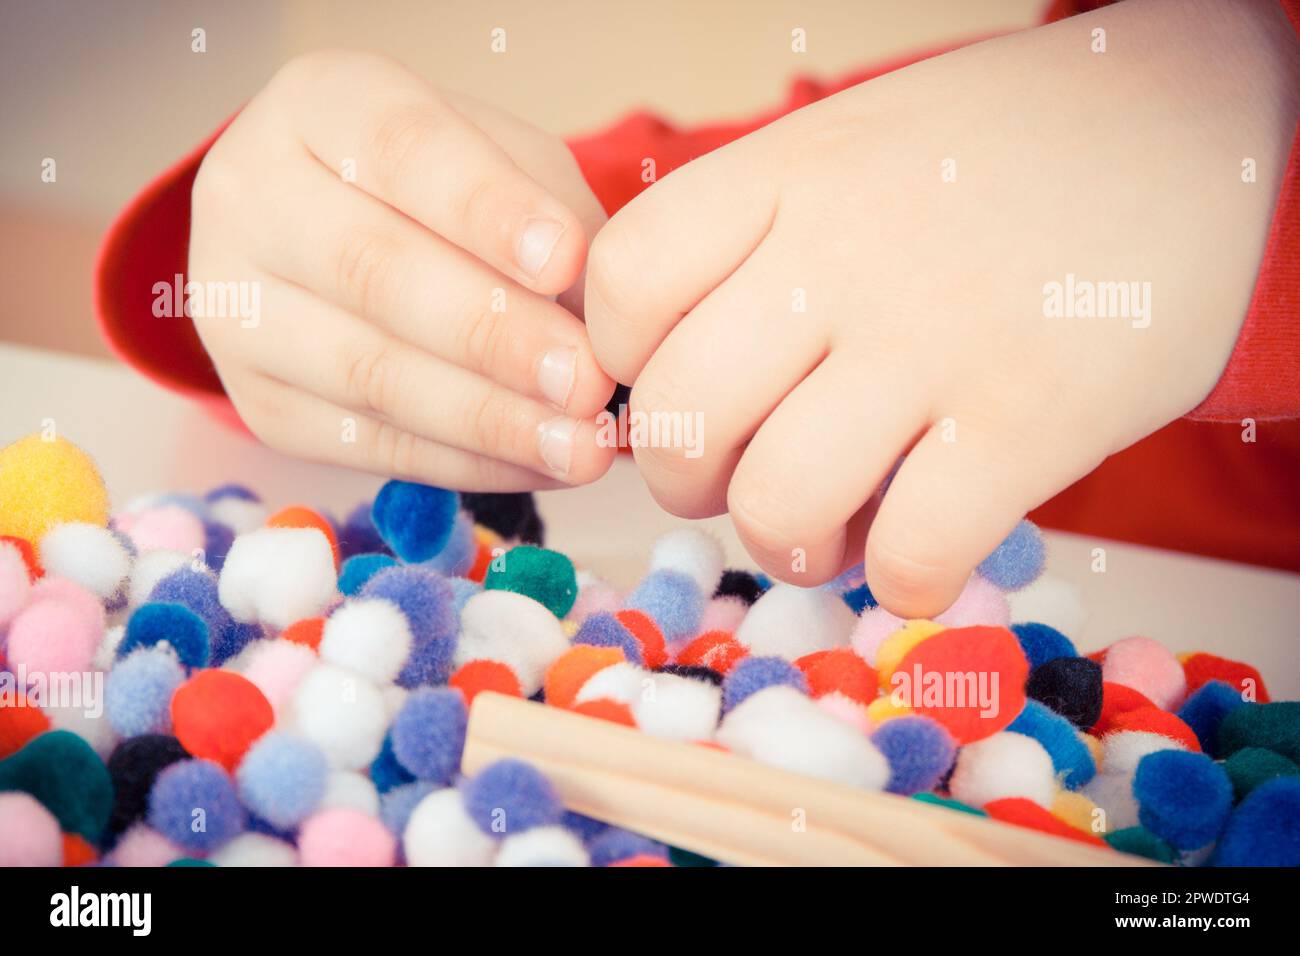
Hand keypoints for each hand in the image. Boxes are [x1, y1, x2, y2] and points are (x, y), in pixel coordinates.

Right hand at [190, 50, 615, 489]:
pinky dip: (465, 463)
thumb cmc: (442, 187)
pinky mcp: (258, 400)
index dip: (486, 210)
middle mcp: (251, 196)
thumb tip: (606, 331)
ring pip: (368, 371)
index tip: (565, 259)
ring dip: (488, 419)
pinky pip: (366, 443)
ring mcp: (237, 307)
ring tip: (580, 447)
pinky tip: (539, 464)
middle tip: (586, 381)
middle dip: (494, 336)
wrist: (333, 231)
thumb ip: (554, 224)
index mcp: (319, 104)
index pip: (402, 149)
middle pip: (374, 271)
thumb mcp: (505, 164)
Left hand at [585, 0, 1298, 614]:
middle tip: (743, 476)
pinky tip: (923, 546)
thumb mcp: (851, 150)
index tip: (675, 385)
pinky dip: (901, 581)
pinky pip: (910, 555)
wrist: (1193, 126)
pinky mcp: (1033, 418)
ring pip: (777, 502)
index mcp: (786, 174)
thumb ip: (750, 244)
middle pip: (679, 417)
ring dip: (786, 545)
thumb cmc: (994, 161)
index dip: (623, 364)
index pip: (624, 285)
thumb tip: (664, 388)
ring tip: (831, 524)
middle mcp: (844, 254)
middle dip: (688, 481)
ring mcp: (937, 337)